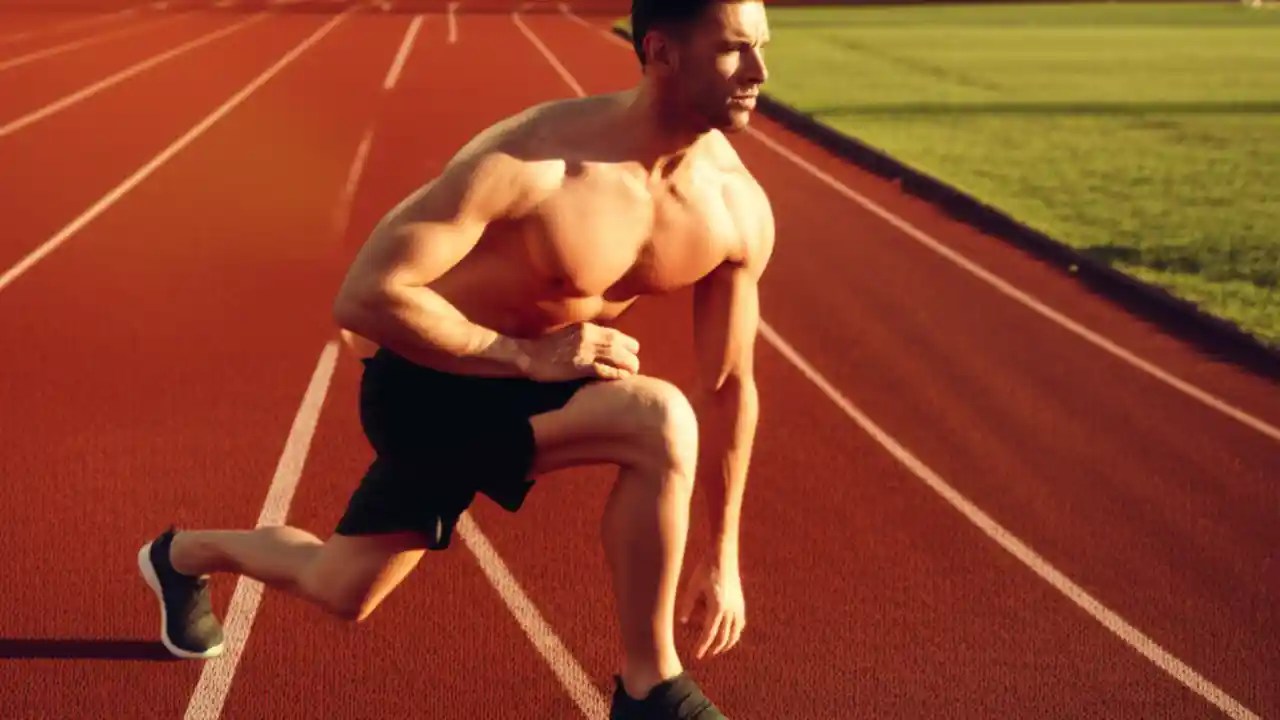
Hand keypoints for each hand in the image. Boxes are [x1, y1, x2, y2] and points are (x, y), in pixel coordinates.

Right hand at [518, 323, 640, 380]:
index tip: (628, 355)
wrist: (528, 355)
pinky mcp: (581, 366)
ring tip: (631, 374)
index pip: (617, 335)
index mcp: (588, 328)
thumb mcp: (570, 334)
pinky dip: (617, 375)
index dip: (627, 346)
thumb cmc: (546, 347)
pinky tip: (621, 379)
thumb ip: (587, 337)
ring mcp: (586, 351)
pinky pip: (606, 370)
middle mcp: (590, 337)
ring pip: (619, 357)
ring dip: (628, 366)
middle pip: (623, 345)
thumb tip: (602, 345)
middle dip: (632, 356)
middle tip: (633, 367)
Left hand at [677, 557, 745, 659]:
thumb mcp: (692, 586)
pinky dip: (735, 632)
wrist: (723, 555)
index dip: (703, 646)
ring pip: (735, 633)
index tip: (698, 655)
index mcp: (717, 607)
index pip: (709, 634)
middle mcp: (730, 609)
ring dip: (727, 643)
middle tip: (705, 655)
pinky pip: (740, 623)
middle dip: (714, 648)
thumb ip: (687, 605)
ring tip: (718, 649)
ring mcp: (738, 606)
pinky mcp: (741, 602)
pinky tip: (730, 635)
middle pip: (723, 637)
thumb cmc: (705, 569)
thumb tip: (683, 622)